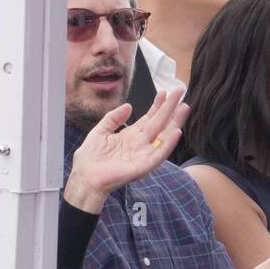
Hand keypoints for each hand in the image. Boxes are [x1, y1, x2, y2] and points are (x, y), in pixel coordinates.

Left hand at [65, 88, 188, 209]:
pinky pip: (159, 155)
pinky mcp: (144, 166)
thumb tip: (128, 106)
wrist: (85, 177)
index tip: (164, 92)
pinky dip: (169, 144)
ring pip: (164, 136)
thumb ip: (113, 118)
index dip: (157, 105)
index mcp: (131, 136)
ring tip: (184, 107)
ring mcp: (144, 155)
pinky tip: (177, 132)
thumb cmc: (90, 158)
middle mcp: (140, 144)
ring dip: (175, 122)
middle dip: (170, 108)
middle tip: (180, 91)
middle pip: (159, 123)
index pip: (149, 118)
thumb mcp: (100, 131)